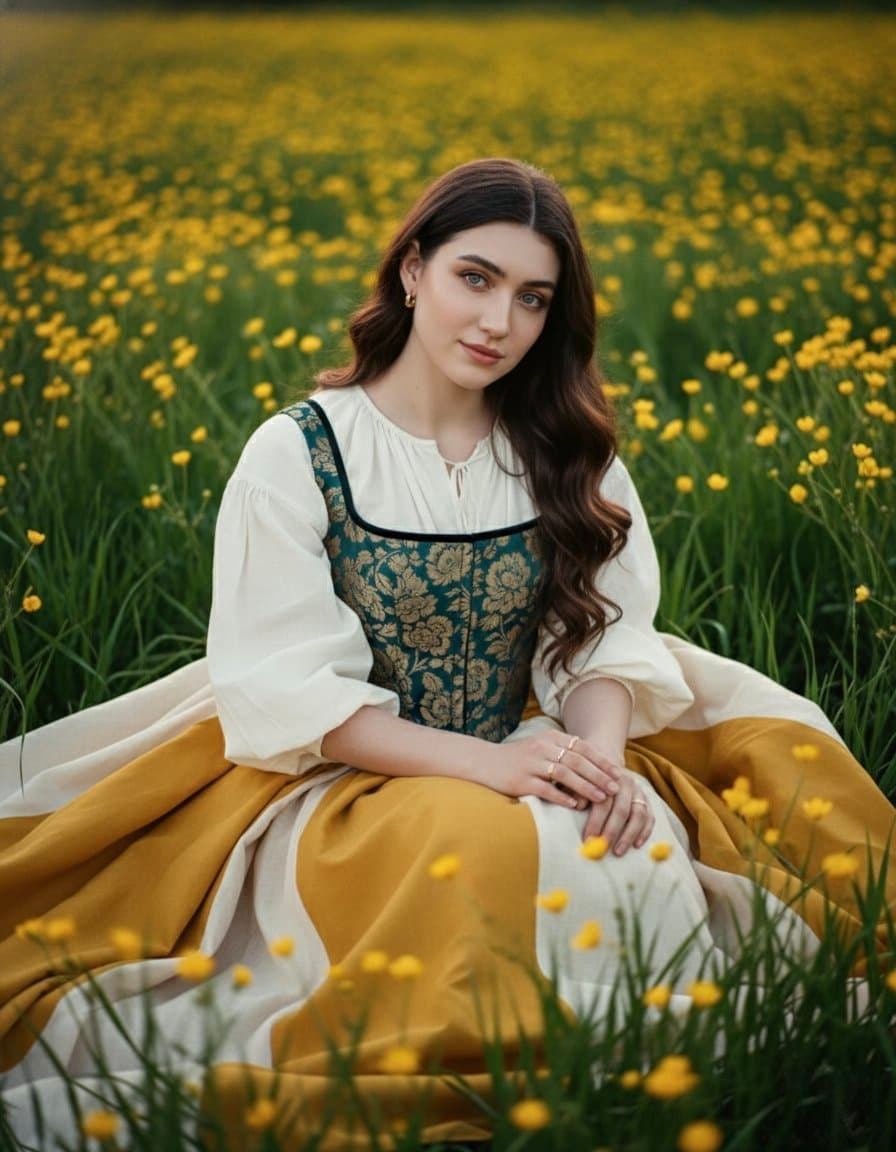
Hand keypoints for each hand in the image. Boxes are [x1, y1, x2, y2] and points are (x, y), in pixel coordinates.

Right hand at [485, 732, 622, 808]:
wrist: (483, 763)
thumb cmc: (518, 760)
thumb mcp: (541, 749)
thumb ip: (563, 754)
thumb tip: (595, 769)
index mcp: (550, 737)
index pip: (582, 747)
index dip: (602, 761)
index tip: (618, 773)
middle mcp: (542, 747)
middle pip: (577, 760)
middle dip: (599, 775)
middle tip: (615, 788)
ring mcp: (531, 763)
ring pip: (564, 774)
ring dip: (585, 786)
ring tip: (600, 798)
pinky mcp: (521, 780)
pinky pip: (545, 789)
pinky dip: (562, 797)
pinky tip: (574, 805)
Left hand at [583, 772, 654, 855]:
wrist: (607, 767)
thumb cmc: (588, 780)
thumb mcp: (578, 782)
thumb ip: (577, 792)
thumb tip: (579, 805)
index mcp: (607, 779)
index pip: (603, 803)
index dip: (595, 822)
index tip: (588, 840)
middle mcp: (625, 783)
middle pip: (621, 810)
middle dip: (611, 832)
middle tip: (602, 849)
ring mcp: (638, 791)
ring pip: (638, 815)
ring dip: (629, 835)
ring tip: (618, 851)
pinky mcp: (647, 799)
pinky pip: (650, 817)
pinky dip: (645, 832)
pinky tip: (636, 845)